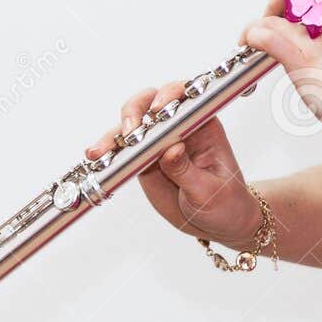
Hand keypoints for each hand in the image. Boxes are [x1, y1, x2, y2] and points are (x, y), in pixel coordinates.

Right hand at [85, 82, 263, 248]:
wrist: (217, 225)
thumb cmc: (224, 203)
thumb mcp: (209, 190)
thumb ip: (187, 170)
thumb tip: (171, 149)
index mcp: (203, 125)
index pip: (186, 99)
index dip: (170, 96)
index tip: (158, 110)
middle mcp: (178, 127)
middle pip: (151, 103)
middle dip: (135, 111)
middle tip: (129, 133)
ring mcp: (158, 142)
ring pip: (131, 127)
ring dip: (114, 135)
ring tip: (101, 152)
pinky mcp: (143, 160)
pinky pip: (122, 152)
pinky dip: (108, 153)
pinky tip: (96, 157)